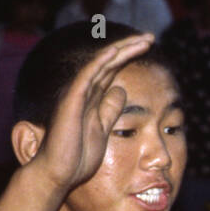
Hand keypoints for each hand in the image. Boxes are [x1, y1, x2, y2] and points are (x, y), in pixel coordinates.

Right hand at [29, 34, 155, 191]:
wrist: (59, 173)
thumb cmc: (78, 156)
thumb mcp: (103, 128)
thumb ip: (110, 109)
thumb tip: (121, 90)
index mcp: (93, 98)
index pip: (113, 70)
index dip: (129, 57)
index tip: (148, 47)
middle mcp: (84, 91)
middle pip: (109, 62)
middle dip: (129, 47)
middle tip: (150, 37)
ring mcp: (77, 94)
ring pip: (101, 64)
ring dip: (121, 50)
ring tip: (142, 40)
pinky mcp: (71, 101)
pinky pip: (87, 76)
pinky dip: (100, 62)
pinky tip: (115, 52)